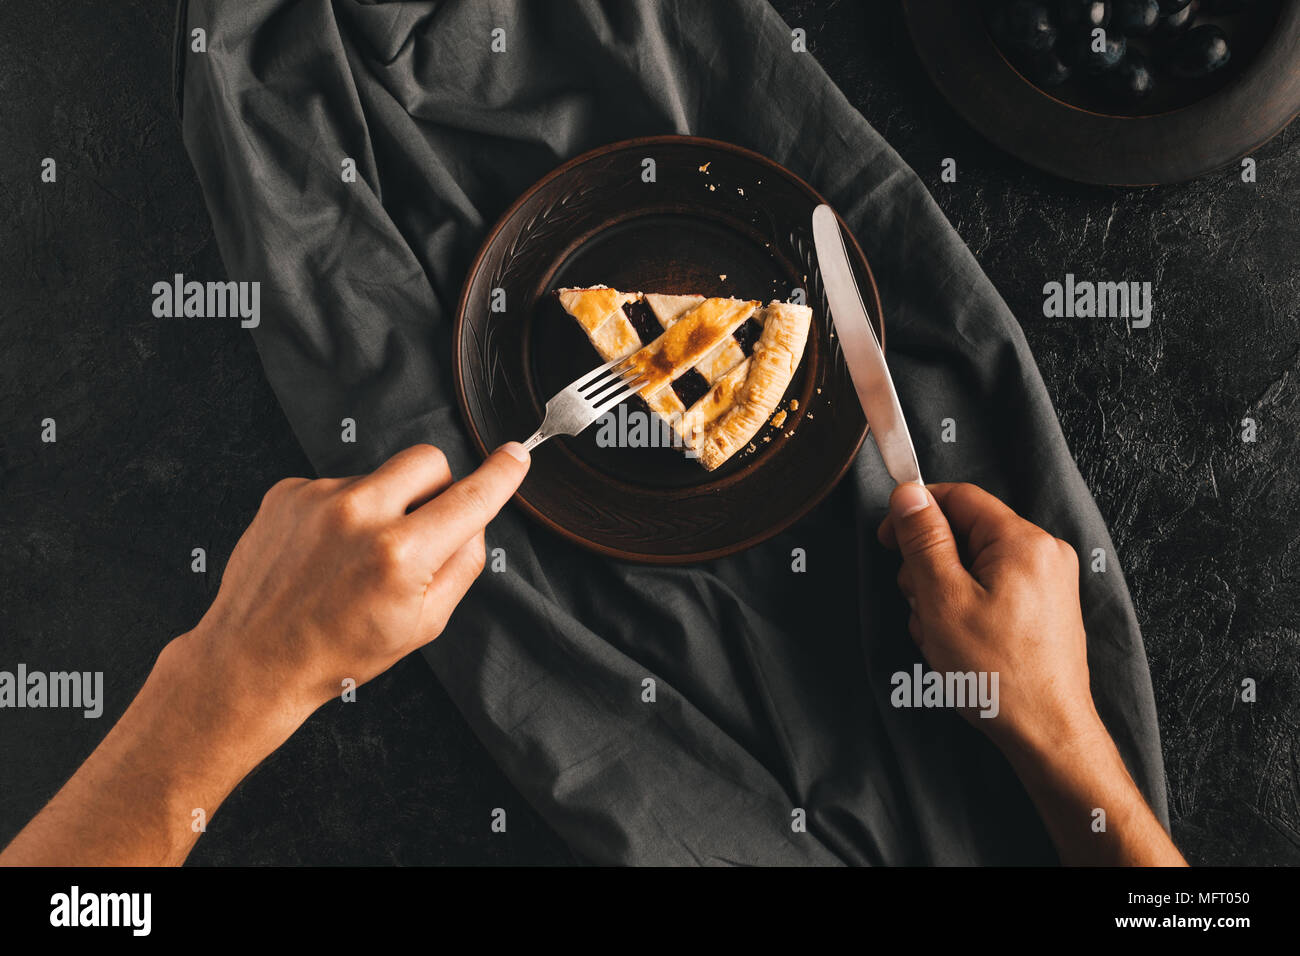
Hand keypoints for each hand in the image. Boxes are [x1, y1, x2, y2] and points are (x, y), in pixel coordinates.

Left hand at [180, 442, 530, 725]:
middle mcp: (359, 516)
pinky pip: (338, 484)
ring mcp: (319, 498)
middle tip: (421, 526)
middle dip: (437, 486)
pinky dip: (342, 512)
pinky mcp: (288, 492)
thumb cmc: (340, 650)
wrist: (255, 659)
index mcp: (401, 555)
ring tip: (354, 558)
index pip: (469, 498)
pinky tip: (325, 552)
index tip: (514, 457)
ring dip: (382, 506)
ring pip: (380, 477)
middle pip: (428, 460)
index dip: (501, 475)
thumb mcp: (423, 624)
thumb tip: (475, 521)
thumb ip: (462, 566)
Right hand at [876, 481, 1096, 754]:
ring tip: (941, 635)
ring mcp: (1047, 582)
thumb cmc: (998, 674)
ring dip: (942, 595)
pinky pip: (991, 589)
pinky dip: (965, 609)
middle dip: (929, 567)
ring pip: (972, 565)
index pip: (959, 497)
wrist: (1047, 733)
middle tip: (922, 606)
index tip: (888, 539)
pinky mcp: (1043, 608)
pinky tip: (958, 643)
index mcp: (1023, 542)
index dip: (916, 513)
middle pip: (964, 533)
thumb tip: (909, 493)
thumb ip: (924, 541)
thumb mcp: (943, 600)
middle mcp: (1043, 553)